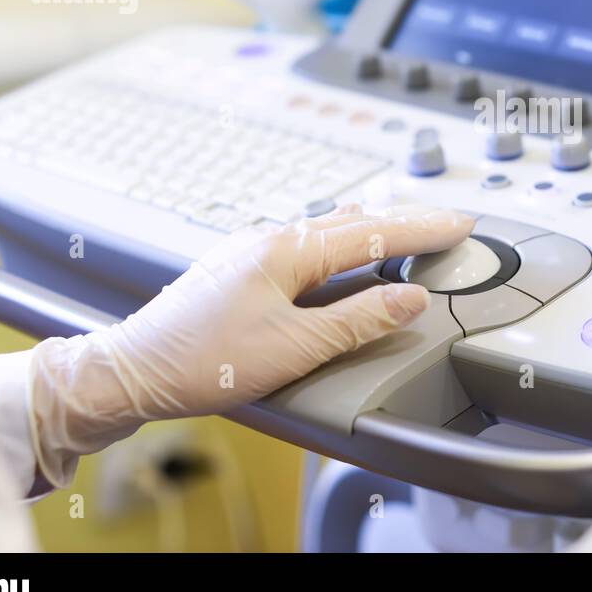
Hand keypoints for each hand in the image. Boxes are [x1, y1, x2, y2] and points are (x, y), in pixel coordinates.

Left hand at [27, 204, 473, 485]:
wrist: (132, 370)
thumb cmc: (203, 360)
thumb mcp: (295, 347)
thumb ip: (359, 320)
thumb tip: (409, 298)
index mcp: (288, 250)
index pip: (374, 233)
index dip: (421, 229)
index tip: (459, 223)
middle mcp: (270, 239)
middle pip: (353, 223)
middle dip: (403, 222)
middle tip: (444, 222)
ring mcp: (251, 250)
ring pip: (327, 229)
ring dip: (371, 228)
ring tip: (403, 227)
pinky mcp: (239, 268)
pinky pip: (304, 241)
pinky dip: (339, 242)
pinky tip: (338, 249)